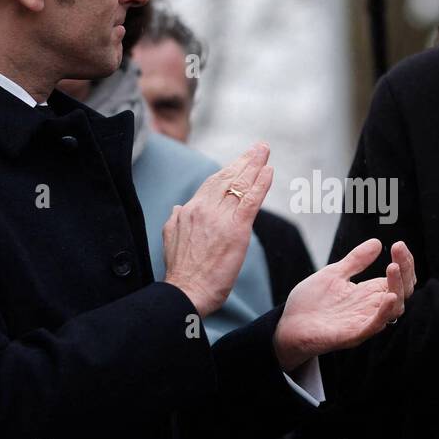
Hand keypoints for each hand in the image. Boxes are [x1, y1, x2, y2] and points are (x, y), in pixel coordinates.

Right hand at [163, 142, 272, 316]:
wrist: (185, 291)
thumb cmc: (181, 273)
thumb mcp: (170, 238)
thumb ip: (177, 220)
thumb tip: (179, 208)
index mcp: (189, 210)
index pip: (212, 184)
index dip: (228, 170)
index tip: (240, 161)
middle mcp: (203, 208)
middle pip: (227, 178)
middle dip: (245, 161)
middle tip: (259, 147)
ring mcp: (220, 218)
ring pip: (240, 185)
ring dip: (255, 166)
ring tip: (265, 152)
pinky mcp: (236, 230)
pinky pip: (250, 201)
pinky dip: (260, 184)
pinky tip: (269, 172)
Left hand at [272, 238, 414, 370]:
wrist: (288, 326)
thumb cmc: (310, 303)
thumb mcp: (334, 274)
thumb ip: (355, 261)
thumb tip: (377, 242)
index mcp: (369, 293)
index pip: (398, 278)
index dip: (404, 262)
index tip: (399, 244)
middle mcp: (371, 307)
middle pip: (402, 291)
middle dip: (405, 270)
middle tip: (398, 250)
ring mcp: (364, 322)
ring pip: (394, 308)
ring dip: (397, 287)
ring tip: (392, 266)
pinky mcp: (353, 335)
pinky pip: (375, 325)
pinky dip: (385, 312)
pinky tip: (389, 296)